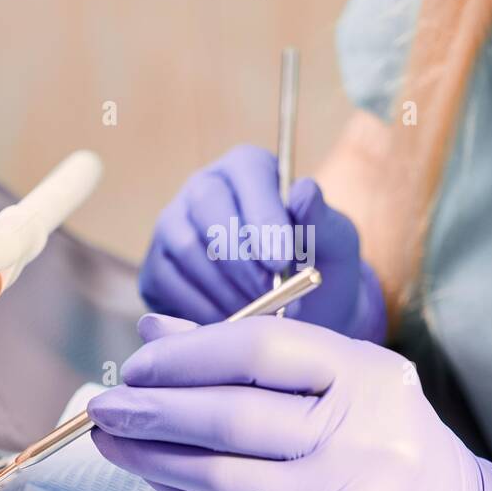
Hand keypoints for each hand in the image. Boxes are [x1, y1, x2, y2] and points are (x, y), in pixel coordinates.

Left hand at [87, 315, 491, 490]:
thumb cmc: (385, 439)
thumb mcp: (342, 376)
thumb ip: (252, 349)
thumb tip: (155, 330)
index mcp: (365, 374)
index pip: (260, 350)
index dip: (188, 353)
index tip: (139, 362)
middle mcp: (358, 435)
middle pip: (233, 416)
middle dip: (154, 408)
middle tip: (106, 404)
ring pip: (223, 475)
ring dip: (152, 456)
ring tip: (111, 440)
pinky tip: (153, 476)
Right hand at [138, 144, 385, 341]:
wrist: (298, 310)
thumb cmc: (318, 266)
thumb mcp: (334, 242)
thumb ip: (321, 218)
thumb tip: (303, 191)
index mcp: (249, 167)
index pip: (248, 173)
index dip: (263, 216)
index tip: (281, 260)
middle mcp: (204, 187)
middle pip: (207, 205)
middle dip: (241, 256)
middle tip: (270, 293)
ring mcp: (173, 226)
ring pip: (187, 248)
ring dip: (226, 286)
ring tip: (260, 312)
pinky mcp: (156, 268)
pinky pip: (169, 284)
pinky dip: (202, 309)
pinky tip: (233, 323)